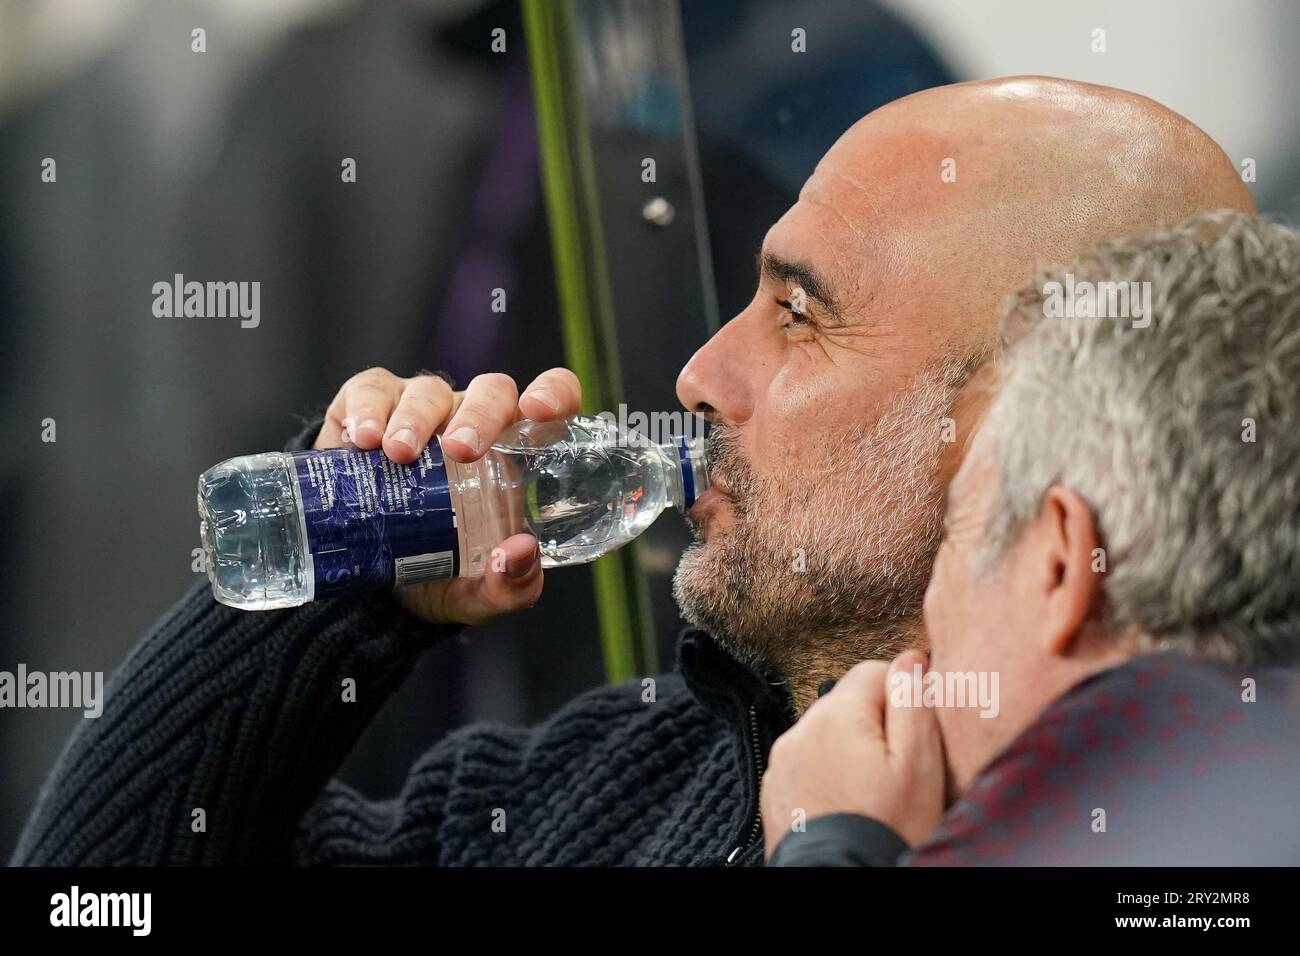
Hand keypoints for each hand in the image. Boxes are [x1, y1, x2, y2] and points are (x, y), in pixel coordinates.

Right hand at [314, 366, 581, 624]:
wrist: (365, 587)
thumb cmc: (436, 574)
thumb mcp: (479, 596)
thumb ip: (511, 585)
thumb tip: (520, 552)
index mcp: (515, 454)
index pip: (551, 400)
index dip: (552, 392)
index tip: (538, 410)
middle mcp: (474, 422)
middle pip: (491, 391)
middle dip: (478, 415)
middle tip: (460, 451)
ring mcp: (423, 410)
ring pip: (430, 390)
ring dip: (415, 417)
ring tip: (398, 454)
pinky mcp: (371, 408)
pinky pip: (373, 390)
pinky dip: (368, 408)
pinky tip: (362, 438)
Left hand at [760, 649, 945, 857]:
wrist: (842, 881)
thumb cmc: (887, 829)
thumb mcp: (919, 763)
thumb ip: (913, 702)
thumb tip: (910, 659)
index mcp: (835, 714)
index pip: (874, 671)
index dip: (903, 697)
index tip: (916, 734)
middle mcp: (799, 730)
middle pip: (848, 703)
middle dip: (876, 726)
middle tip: (897, 771)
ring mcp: (781, 763)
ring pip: (827, 735)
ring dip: (850, 752)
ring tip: (872, 794)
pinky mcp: (774, 792)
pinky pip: (807, 766)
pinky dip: (828, 777)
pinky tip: (847, 806)